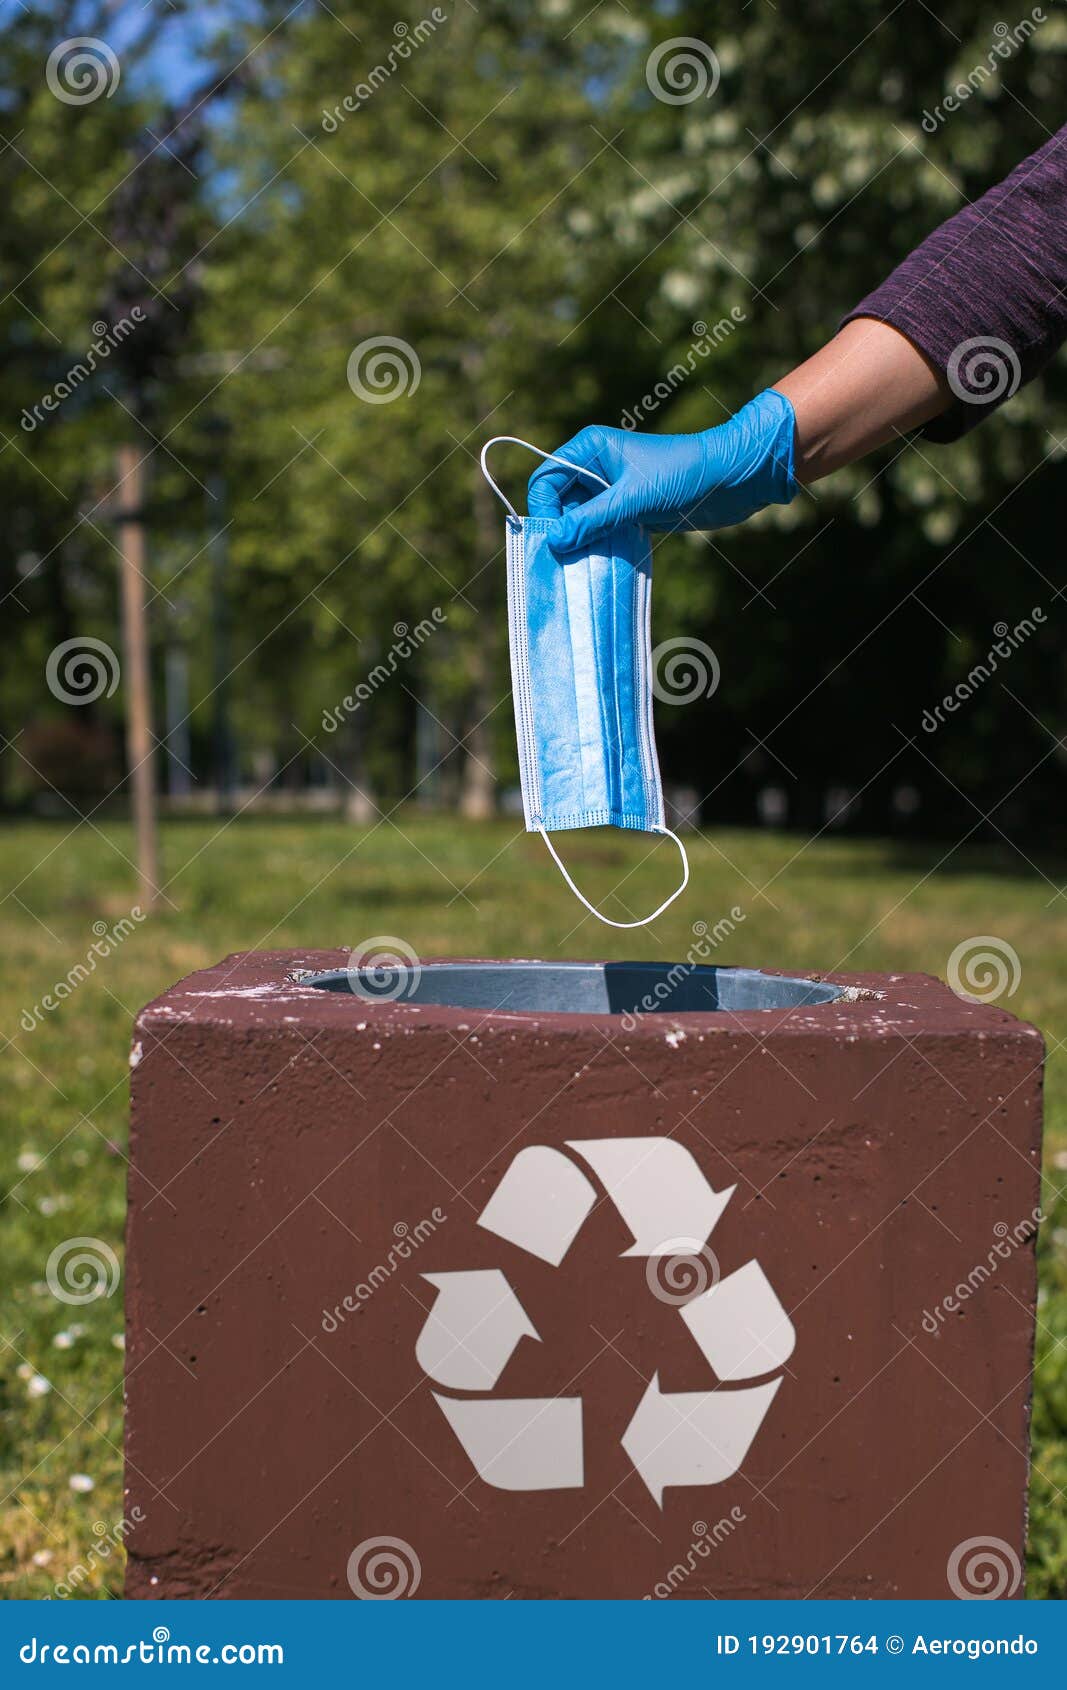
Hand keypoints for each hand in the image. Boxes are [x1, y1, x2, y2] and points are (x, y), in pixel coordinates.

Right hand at [527, 388, 797, 555]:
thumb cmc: (684, 474)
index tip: (552, 542)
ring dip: (580, 544)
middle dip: (561, 531)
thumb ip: (592, 520)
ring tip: (584, 567)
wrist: (733, 478)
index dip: (543, 511)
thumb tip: (553, 542)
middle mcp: (596, 467)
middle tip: (566, 562)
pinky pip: (601, 532)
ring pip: (579, 521)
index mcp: (590, 448)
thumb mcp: (634, 498)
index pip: (546, 480)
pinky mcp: (629, 511)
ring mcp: (612, 491)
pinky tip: (601, 565)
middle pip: (559, 503)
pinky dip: (598, 547)